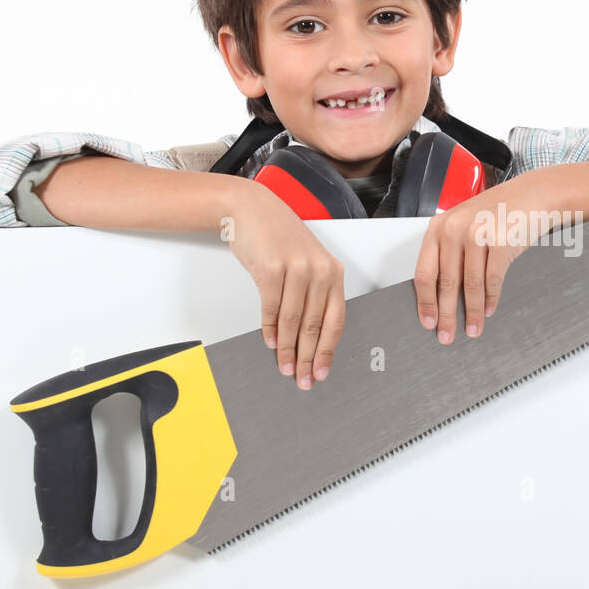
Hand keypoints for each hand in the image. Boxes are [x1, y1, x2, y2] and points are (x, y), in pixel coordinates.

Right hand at [224, 183, 345, 388]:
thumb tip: (309, 338)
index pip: (335, 320)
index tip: (321, 372)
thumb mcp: (307, 263)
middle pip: (315, 325)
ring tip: (284, 367)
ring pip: (294, 320)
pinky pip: (272, 307)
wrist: (253, 209)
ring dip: (288, 348)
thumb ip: (312, 295)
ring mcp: (296, 268)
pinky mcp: (272, 268)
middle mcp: (320, 270)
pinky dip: (270, 329)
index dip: (327, 350)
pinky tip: (271, 342)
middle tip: (302, 379)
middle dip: (308, 357)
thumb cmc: (280, 239)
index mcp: (333, 272)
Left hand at [413, 183, 543, 342]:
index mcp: (439, 226)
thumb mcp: (464, 224)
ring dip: (470, 312)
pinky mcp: (500, 242)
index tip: (428, 321)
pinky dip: (490, 299)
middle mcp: (454, 229)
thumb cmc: (498, 211)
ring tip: (473, 328)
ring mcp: (477, 234)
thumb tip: (440, 293)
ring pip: (469, 285)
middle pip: (445, 283)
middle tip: (447, 334)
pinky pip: (492, 280)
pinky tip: (488, 310)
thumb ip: (448, 250)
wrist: (532, 195)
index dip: (425, 302)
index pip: (424, 272)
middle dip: (446, 314)